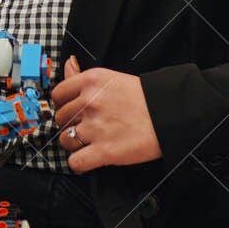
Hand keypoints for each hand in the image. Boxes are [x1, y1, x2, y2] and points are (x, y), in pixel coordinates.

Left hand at [51, 57, 161, 173]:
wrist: (170, 115)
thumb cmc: (144, 97)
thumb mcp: (111, 78)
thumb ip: (83, 75)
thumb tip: (68, 63)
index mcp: (90, 81)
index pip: (57, 94)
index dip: (63, 104)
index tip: (73, 110)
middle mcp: (89, 103)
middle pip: (60, 118)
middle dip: (70, 124)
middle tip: (87, 127)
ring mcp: (95, 127)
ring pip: (64, 140)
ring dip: (74, 144)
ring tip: (89, 143)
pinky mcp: (104, 151)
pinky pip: (75, 162)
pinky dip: (79, 164)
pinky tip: (88, 159)